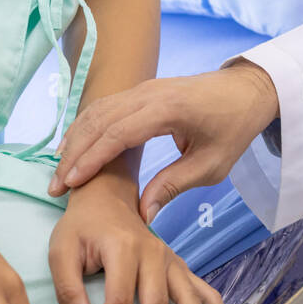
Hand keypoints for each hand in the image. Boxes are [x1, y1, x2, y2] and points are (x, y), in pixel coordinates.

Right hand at [48, 61, 279, 223]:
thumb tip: (143, 215)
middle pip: (99, 121)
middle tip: (55, 187)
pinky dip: (85, 128)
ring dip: (74, 140)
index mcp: (168, 109)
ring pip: (97, 111)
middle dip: (74, 154)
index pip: (118, 133)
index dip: (91, 159)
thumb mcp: (211, 165)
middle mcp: (149, 93)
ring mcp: (143, 88)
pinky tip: (73, 148)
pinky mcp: (141, 91)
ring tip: (59, 172)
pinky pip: (105, 107)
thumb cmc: (233, 128)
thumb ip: (174, 186)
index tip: (71, 183)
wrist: (247, 91)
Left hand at [48, 173, 236, 303]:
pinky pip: (205, 291)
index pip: (118, 300)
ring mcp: (171, 260)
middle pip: (157, 302)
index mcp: (124, 248)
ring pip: (189, 296)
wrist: (107, 197)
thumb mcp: (60, 251)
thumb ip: (68, 289)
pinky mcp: (179, 267)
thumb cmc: (81, 227)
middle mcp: (154, 253)